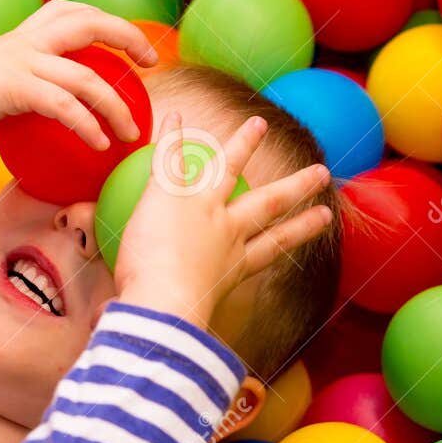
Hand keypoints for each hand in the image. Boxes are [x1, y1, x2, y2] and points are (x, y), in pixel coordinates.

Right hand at [0, 1, 157, 148]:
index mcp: (24, 36)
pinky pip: (64, 105)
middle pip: (90, 21)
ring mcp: (21, 60)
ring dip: (116, 104)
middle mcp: (27, 39)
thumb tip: (47, 136)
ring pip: (86, 74)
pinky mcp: (14, 86)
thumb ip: (23, 104)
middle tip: (151, 64)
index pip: (75, 11)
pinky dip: (88, 126)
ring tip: (132, 131)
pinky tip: (100, 145)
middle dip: (128, 37)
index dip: (111, 23)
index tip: (136, 50)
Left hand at [114, 113, 334, 329]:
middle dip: (296, 186)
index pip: (272, 247)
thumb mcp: (179, 323)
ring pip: (229, 168)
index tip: (322, 218)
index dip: (299, 231)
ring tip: (260, 124)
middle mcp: (228, 233)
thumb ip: (166, 316)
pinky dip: (171, 137)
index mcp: (234, 267)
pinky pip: (172, 159)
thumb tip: (119, 325)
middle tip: (320, 172)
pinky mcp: (173, 195)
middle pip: (268, 204)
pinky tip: (173, 116)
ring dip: (244, 144)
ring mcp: (204, 209)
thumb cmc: (170, 326)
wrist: (166, 306)